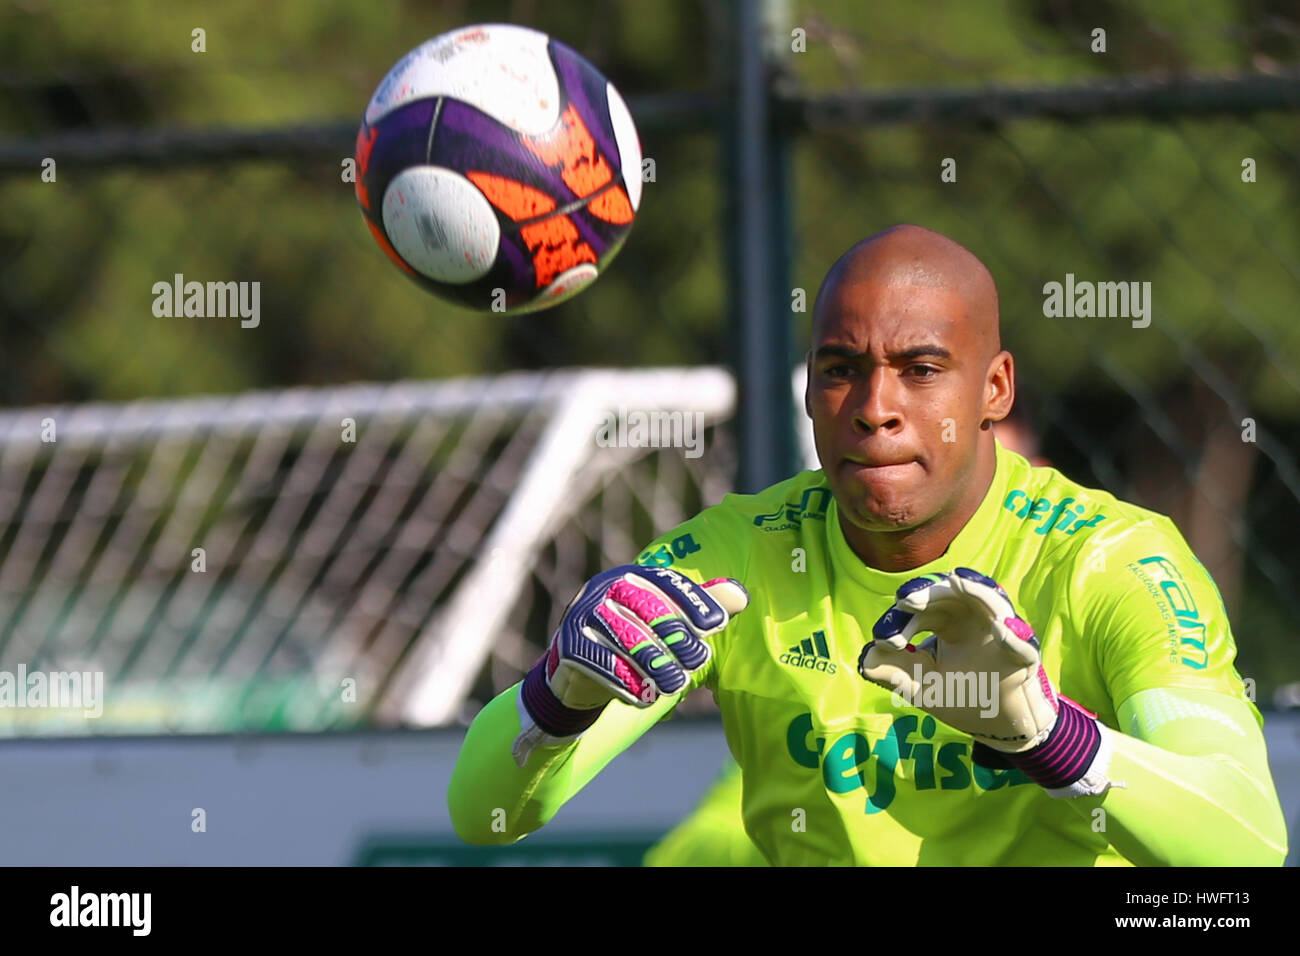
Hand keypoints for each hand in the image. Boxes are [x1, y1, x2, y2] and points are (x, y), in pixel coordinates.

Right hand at [519, 565, 748, 740]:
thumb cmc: (632, 639)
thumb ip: (698, 607)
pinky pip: (605, 666)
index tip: (717, 623)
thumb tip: (740, 595)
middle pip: (648, 610)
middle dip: (678, 637)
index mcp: (629, 577)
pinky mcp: (570, 647)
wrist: (578, 670)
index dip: (693, 602)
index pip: (665, 583)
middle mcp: (603, 589)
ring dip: (657, 666)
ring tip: (676, 684)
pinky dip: (630, 684)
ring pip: (629, 641)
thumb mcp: (664, 620)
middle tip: (699, 659)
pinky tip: (646, 697)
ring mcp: (582, 616)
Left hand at [858, 567, 1114, 796]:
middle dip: (930, 594)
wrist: (1000, 727)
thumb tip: (864, 658)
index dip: (904, 619)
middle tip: (906, 601)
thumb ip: (894, 674)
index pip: (924, 610)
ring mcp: (1002, 632)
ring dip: (975, 591)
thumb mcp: (921, 688)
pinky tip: (999, 628)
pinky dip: (1012, 633)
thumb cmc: (963, 700)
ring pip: (990, 602)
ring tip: (957, 582)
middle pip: (953, 595)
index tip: (885, 637)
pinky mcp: (1023, 654)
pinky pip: (1020, 640)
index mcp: (949, 625)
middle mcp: (974, 621)